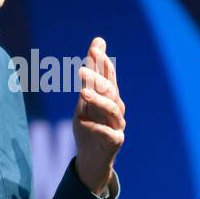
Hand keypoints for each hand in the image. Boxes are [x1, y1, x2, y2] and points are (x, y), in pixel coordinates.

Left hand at [73, 37, 124, 195]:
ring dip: (97, 100)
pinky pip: (107, 133)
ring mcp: (117, 125)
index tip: (94, 46)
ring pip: (111, 110)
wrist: (91, 157)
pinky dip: (95, 127)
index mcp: (110, 95)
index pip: (107, 75)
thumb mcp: (85, 99)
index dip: (102, 61)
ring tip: (82, 93)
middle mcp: (116, 107)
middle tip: (81, 69)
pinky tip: (82, 121)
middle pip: (110, 90)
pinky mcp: (115, 142)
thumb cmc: (89, 124)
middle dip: (98, 78)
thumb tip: (98, 41)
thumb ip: (91, 74)